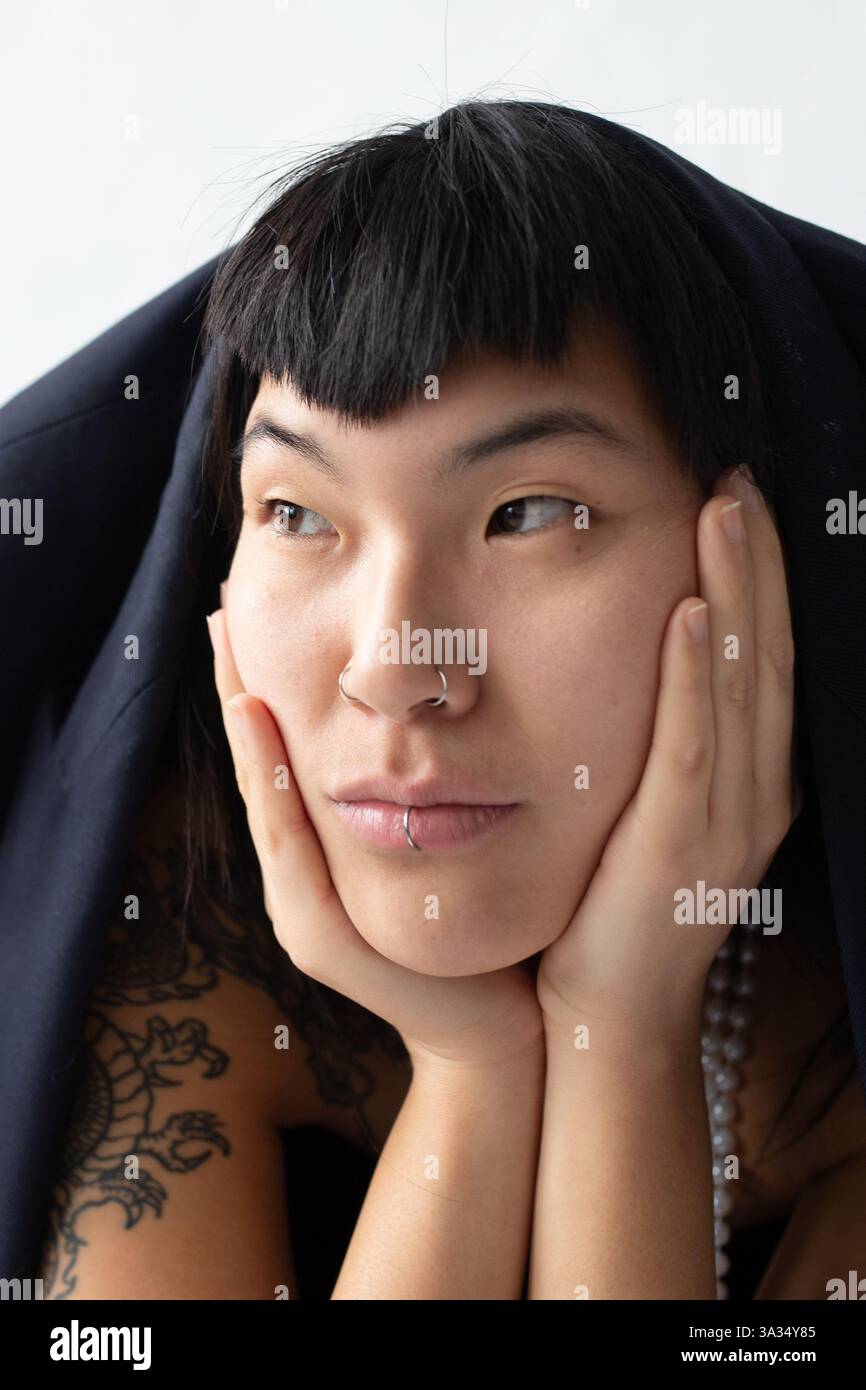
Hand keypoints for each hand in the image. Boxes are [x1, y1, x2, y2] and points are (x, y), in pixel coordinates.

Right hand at [207, 606, 544, 1071]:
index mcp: (331, 849)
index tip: (258, 615)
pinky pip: (286, 846)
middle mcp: (302, 872)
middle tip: (225, 610)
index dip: (267, 687)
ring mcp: (300, 906)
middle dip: (238, 687)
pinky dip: (268, 782)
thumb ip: (443, 789)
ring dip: (242, 722)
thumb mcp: (461, 843)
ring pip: (261, 796)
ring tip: (230, 651)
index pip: (289, 754)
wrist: (503, 1031)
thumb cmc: (490, 934)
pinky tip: (258, 720)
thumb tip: (461, 701)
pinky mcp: (316, 937)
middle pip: (260, 766)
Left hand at [535, 464, 801, 1043]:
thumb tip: (656, 663)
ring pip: (740, 685)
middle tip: (738, 477)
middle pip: (765, 654)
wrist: (612, 1012)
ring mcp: (728, 819)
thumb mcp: (658, 810)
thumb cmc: (618, 904)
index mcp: (755, 777)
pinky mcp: (680, 844)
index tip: (738, 501)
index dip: (761, 577)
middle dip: (758, 562)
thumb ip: (671, 742)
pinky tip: (688, 613)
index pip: (764, 658)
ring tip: (725, 511)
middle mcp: (758, 789)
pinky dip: (694, 677)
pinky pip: (693, 745)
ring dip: (737, 593)